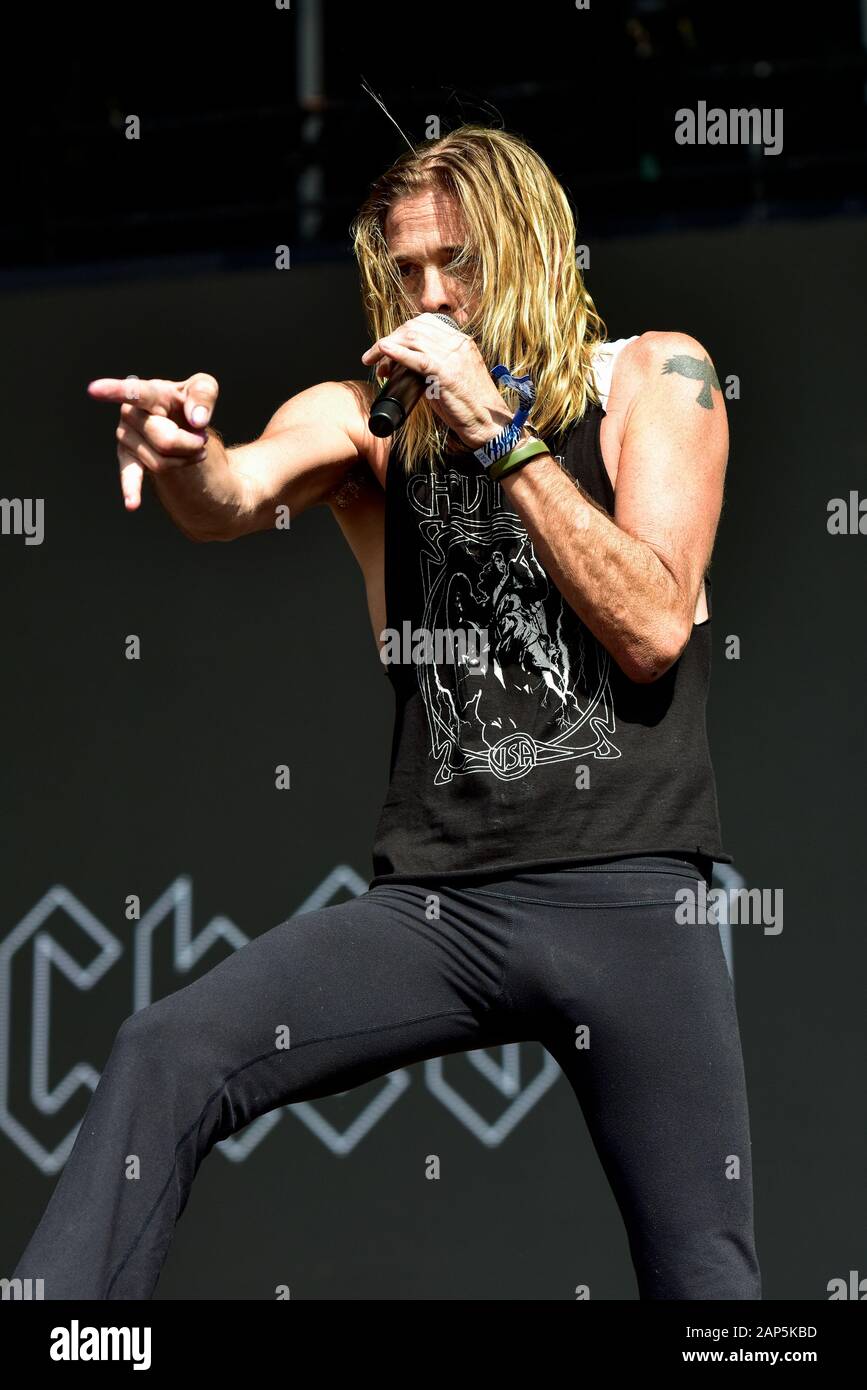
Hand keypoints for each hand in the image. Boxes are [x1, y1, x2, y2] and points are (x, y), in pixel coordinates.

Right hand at [87, 372, 219, 509]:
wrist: (182, 425)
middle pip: (164, 441)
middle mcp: (130, 413)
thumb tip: (196, 420)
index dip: (114, 390)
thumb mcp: (204, 389)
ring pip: (159, 461)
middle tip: (201, 438)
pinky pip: (131, 476)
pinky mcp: (127, 458)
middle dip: (190, 444)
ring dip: (184, 460)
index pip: (134, 392)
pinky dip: (132, 490)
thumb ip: (203, 396)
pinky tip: (132, 504)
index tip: (93, 390)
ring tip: (191, 448)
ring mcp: (125, 437)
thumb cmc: (189, 402)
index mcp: (148, 392)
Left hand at [361, 314, 509, 449]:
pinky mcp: (446, 373)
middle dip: (390, 338)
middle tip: (376, 359)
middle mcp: (457, 343)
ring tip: (375, 364)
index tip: (389, 347)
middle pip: (414, 328)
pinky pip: (416, 357)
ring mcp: (453, 356)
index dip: (402, 332)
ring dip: (387, 348)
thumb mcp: (452, 377)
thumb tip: (406, 367)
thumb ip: (433, 366)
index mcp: (461, 341)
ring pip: (412, 338)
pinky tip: (383, 350)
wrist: (489, 424)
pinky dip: (396, 352)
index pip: (425, 323)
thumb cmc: (470, 407)